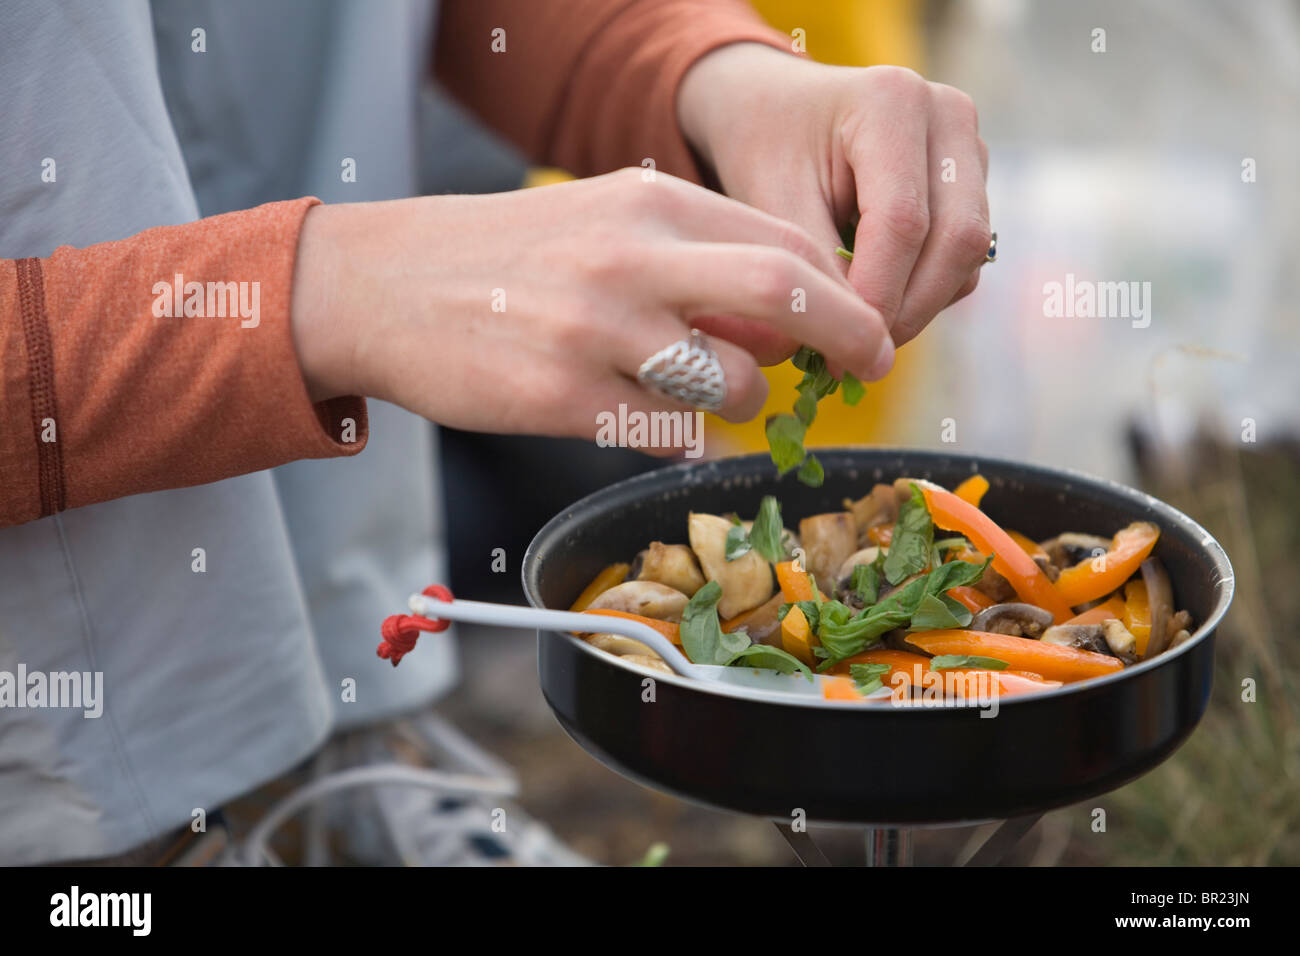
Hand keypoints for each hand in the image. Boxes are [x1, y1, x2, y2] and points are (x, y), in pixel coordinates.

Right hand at [290, 169, 893, 448]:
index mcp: (649, 204)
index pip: (784, 245)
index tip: (864, 327)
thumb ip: (693, 255)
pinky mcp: (564, 399)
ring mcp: (599, 331)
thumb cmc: (507, 257)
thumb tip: (784, 321)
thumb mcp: (603, 219)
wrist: (383, 285)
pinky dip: (679, 435)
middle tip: (872, 365)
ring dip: (739, 400)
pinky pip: (670, 436)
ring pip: (733, 383)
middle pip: (784, 295)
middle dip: (850, 336)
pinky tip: (640, 415)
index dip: (841, 293)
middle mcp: (632, 259)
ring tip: (694, 392)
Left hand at [678, 44, 990, 345]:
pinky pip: (967, 257)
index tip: (838, 351)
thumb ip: (811, 270)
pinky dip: (928, 292)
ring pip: (970, 254)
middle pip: (957, 239)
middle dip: (908, 310)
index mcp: (891, 102)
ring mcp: (968, 147)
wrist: (775, 109)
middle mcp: (947, 115)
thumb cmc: (763, 148)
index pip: (902, 223)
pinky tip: (877, 302)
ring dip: (920, 306)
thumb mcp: (768, 202)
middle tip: (856, 355)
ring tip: (859, 332)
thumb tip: (846, 347)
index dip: (876, 297)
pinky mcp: (973, 181)